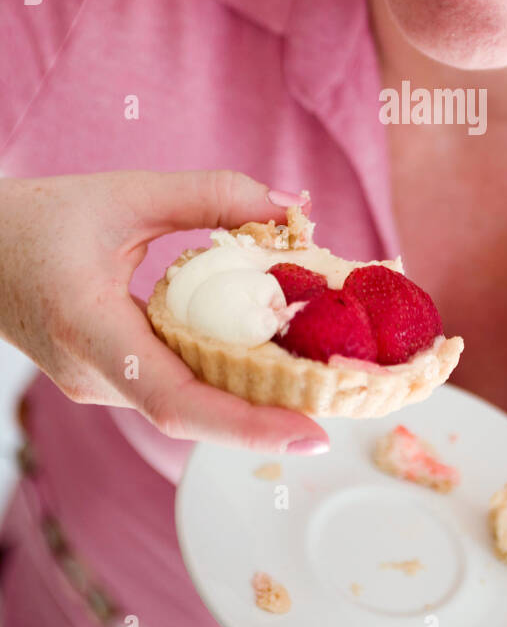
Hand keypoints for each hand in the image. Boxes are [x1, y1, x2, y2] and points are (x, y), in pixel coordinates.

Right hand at [0, 168, 328, 453]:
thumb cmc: (42, 218)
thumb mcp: (126, 194)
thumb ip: (211, 196)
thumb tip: (294, 210)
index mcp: (89, 328)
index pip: (174, 400)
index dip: (246, 425)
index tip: (310, 433)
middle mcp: (94, 375)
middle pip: (193, 412)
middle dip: (270, 415)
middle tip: (344, 402)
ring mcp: (98, 386)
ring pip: (187, 405)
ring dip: (252, 399)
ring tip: (324, 381)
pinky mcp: (108, 381)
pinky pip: (175, 389)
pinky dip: (225, 379)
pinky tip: (273, 360)